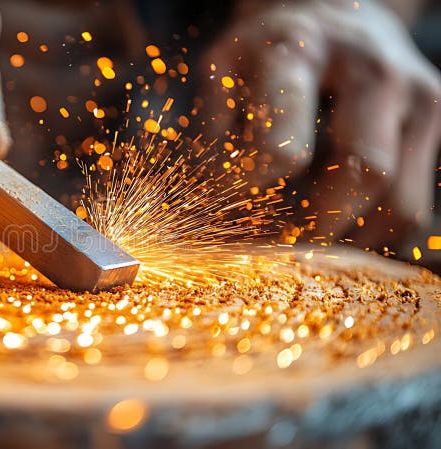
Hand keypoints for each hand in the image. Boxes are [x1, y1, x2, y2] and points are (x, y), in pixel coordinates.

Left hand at [200, 0, 440, 249]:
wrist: (335, 15)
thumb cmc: (269, 53)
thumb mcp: (224, 70)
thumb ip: (214, 129)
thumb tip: (214, 197)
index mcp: (302, 54)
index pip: (283, 148)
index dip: (255, 193)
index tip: (232, 210)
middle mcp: (372, 70)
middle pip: (363, 172)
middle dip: (317, 224)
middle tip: (279, 245)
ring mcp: (416, 95)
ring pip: (397, 202)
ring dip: (350, 237)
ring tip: (307, 241)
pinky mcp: (438, 120)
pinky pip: (413, 207)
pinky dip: (374, 233)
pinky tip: (338, 228)